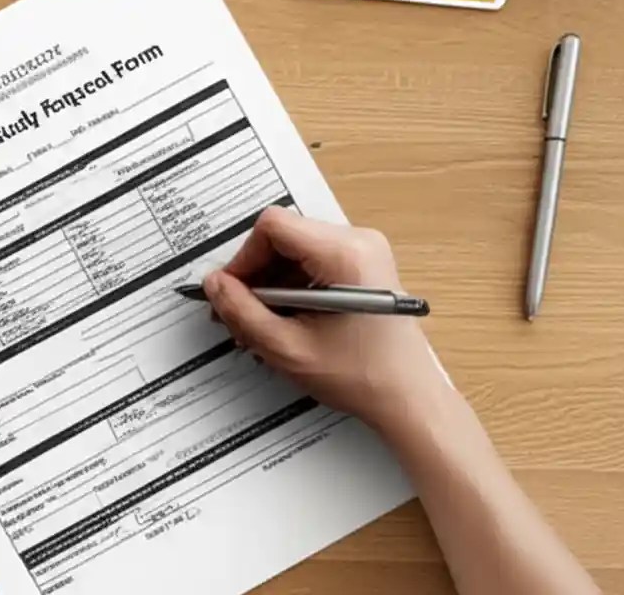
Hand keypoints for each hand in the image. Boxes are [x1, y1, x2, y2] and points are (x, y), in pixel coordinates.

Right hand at [203, 207, 441, 429]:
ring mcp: (364, 251)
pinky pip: (313, 261)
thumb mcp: (288, 348)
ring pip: (295, 249)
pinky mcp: (363, 265)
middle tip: (237, 313)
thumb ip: (244, 312)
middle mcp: (358, 241)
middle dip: (255, 274)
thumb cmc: (362, 376)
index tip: (230, 291)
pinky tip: (285, 320)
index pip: (273, 227)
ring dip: (271, 283)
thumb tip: (215, 285)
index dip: (243, 258)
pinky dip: (291, 287)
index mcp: (345, 254)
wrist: (408, 397)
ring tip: (261, 324)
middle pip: (284, 236)